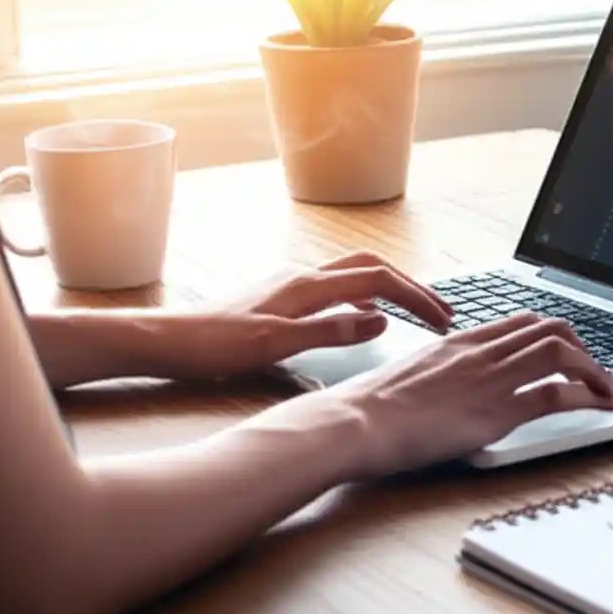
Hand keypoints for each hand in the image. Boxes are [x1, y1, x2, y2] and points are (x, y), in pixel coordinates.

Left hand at [236, 250, 452, 330]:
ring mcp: (291, 284)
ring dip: (390, 288)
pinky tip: (366, 316)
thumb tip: (382, 319)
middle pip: (372, 267)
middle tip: (441, 315)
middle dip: (411, 287)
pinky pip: (336, 287)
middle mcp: (302, 277)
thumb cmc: (215, 346)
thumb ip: (331, 331)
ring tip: (415, 313)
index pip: (378, 281)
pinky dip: (365, 296)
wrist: (168, 341)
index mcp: (307, 286)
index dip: (416, 298)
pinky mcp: (281, 295)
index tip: (444, 319)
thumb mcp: (275, 344)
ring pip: (355, 274)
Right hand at [255, 313, 612, 478]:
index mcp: (458, 341)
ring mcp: (489, 378)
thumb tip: (446, 390)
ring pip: (561, 353)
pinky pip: (555, 394)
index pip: (520, 322)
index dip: (553, 334)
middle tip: (594, 371)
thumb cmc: (368, 408)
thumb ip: (437, 376)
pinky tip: (604, 406)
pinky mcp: (496, 410)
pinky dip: (589, 397)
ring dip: (595, 371)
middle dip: (582, 347)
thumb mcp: (410, 379)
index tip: (569, 350)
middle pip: (549, 329)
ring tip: (608, 390)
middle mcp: (480, 352)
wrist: (355, 421)